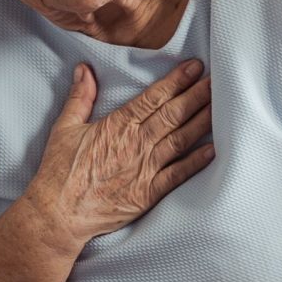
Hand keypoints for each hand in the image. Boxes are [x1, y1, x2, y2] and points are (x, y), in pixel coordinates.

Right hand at [25, 59, 215, 245]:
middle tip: (218, 80)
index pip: (154, 97)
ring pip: (181, 140)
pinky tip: (213, 150)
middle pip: (174, 114)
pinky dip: (196, 162)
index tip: (194, 67)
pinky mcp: (148, 193)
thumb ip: (80, 97)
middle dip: (197, 95)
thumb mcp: (65, 128)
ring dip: (202, 122)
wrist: (60, 213)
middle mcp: (136, 144)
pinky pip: (178, 175)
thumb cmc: (60, 172)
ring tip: (221, 107)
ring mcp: (145, 169)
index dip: (177, 80)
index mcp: (118, 125)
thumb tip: (84, 69)